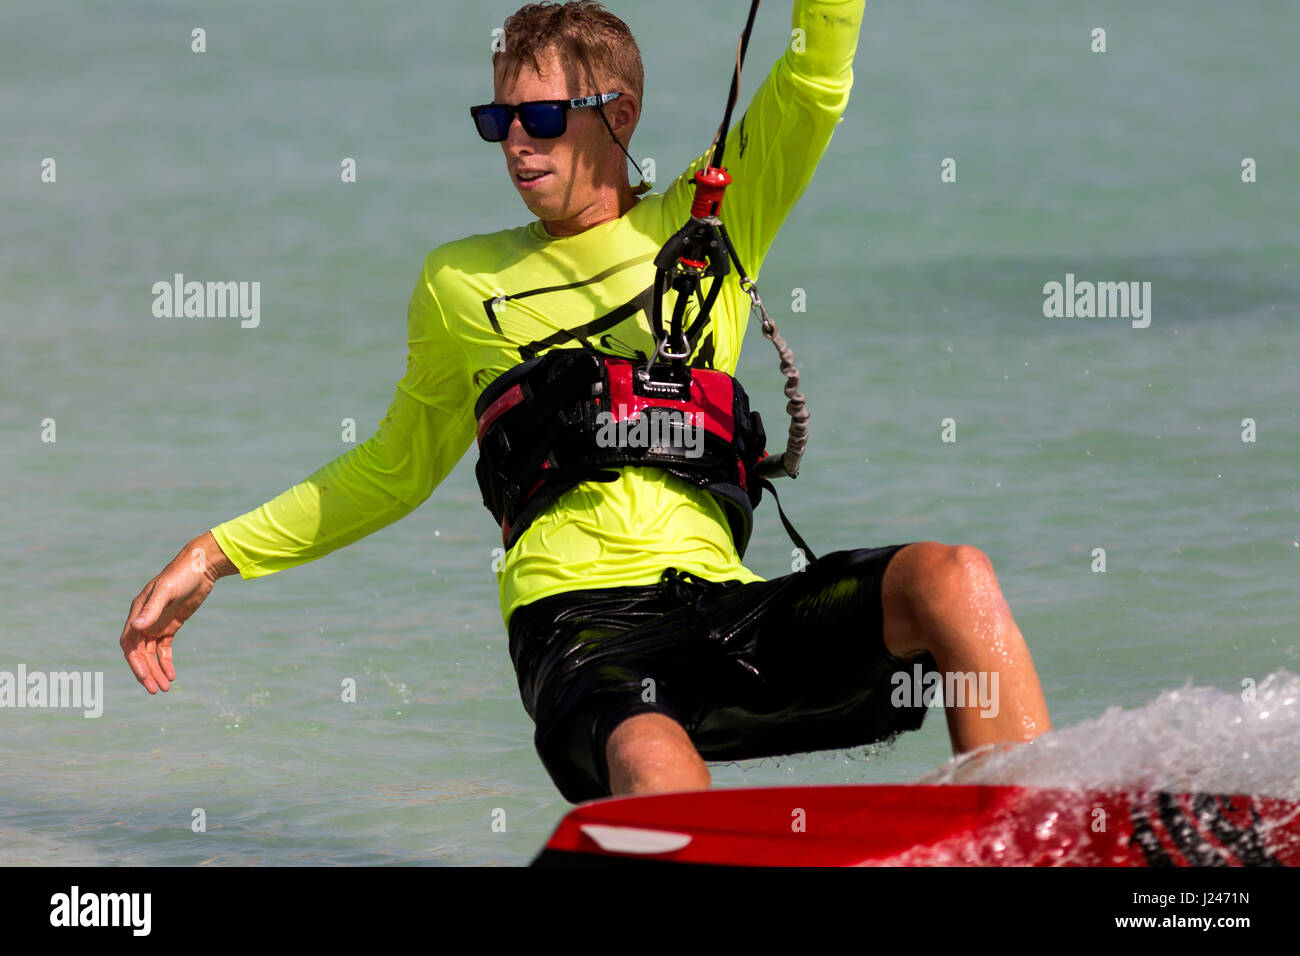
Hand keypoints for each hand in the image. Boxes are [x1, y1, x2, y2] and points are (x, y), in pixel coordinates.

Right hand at [120, 532, 233, 693]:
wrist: (201, 566)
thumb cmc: (181, 575)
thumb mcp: (167, 591)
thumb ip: (152, 609)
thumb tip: (136, 627)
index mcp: (138, 613)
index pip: (129, 644)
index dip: (135, 662)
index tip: (145, 676)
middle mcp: (144, 620)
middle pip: (140, 653)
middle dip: (146, 672)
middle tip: (156, 690)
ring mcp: (157, 623)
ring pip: (151, 654)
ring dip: (156, 670)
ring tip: (165, 688)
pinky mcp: (171, 625)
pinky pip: (164, 649)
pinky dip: (166, 662)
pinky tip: (172, 674)